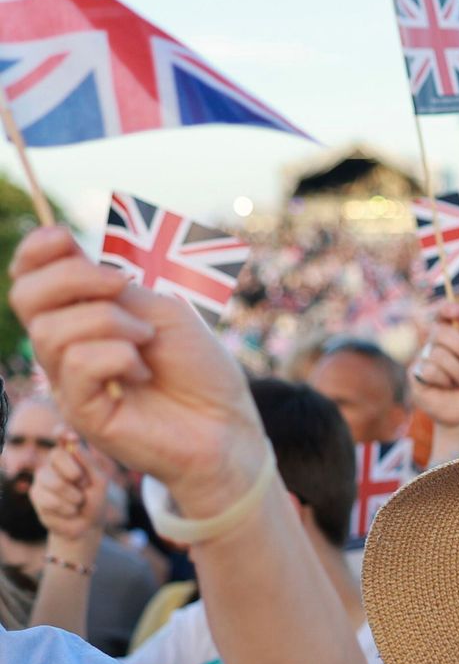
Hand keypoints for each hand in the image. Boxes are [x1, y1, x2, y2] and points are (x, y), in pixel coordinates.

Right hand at [8, 227, 265, 515]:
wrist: (229, 425)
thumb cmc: (200, 369)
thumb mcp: (161, 311)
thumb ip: (112, 287)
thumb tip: (63, 249)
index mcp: (80, 320)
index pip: (30, 279)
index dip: (34, 251)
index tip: (63, 238)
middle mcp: (65, 350)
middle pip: (26, 297)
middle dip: (72, 278)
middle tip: (123, 287)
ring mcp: (69, 384)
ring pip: (51, 331)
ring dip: (108, 322)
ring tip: (147, 340)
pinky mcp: (82, 413)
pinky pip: (76, 364)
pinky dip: (116, 356)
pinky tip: (142, 373)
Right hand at [28, 434, 105, 552]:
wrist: (86, 525)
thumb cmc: (95, 500)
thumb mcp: (99, 481)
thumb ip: (88, 462)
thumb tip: (73, 442)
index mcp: (71, 456)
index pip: (61, 437)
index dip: (62, 433)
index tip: (69, 434)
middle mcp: (54, 463)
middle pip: (56, 456)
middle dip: (75, 473)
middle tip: (84, 485)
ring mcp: (42, 478)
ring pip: (53, 481)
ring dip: (73, 496)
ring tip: (78, 502)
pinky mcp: (35, 494)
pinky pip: (49, 499)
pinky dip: (66, 508)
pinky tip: (70, 511)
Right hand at [409, 299, 458, 428]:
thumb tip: (457, 313)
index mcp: (450, 337)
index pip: (442, 316)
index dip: (445, 309)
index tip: (456, 311)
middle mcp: (434, 345)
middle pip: (439, 331)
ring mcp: (423, 359)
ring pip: (437, 354)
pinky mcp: (415, 376)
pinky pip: (428, 370)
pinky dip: (445, 380)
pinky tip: (448, 388)